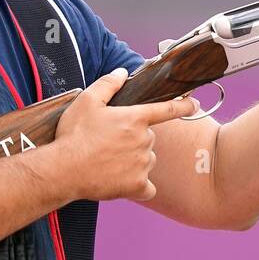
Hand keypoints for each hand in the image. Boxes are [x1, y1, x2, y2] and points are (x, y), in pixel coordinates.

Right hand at [53, 68, 198, 202]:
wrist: (63, 170)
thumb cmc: (74, 135)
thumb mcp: (86, 101)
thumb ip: (107, 85)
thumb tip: (121, 72)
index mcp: (135, 119)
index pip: (167, 110)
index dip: (183, 106)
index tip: (194, 104)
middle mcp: (144, 141)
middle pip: (148, 138)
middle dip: (133, 140)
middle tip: (108, 144)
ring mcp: (143, 164)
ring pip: (146, 160)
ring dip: (133, 161)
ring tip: (107, 162)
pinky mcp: (137, 185)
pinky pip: (146, 187)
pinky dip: (138, 186)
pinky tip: (121, 182)